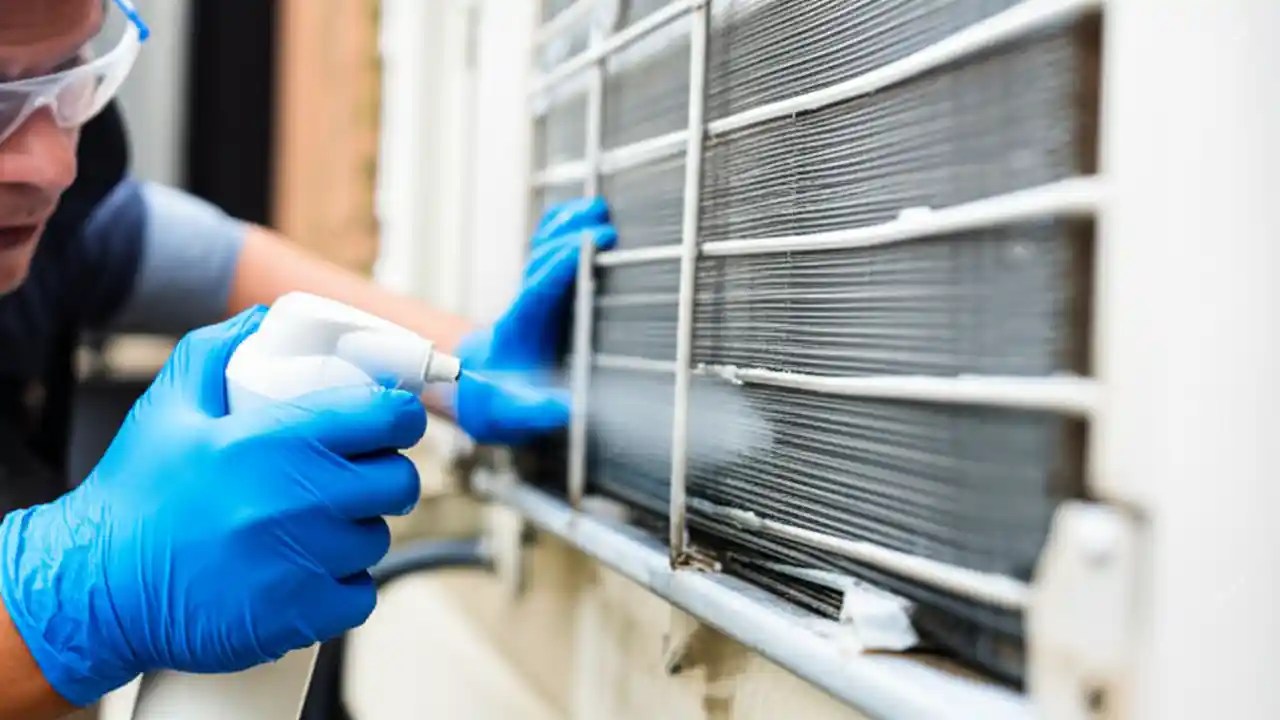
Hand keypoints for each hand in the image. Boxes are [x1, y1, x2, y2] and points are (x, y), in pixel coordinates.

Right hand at [0, 308, 425, 705]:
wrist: (96, 588)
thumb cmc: (135, 496)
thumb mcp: (168, 406)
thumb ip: (218, 350)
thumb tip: (266, 319)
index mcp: (277, 440)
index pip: (388, 418)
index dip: (401, 416)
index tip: (393, 422)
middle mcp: (302, 499)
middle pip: (399, 481)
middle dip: (387, 475)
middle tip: (359, 477)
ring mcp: (306, 561)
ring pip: (377, 539)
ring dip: (359, 531)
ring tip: (317, 527)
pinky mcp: (302, 615)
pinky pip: (360, 596)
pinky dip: (345, 588)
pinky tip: (312, 574)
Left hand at [455, 197, 616, 442]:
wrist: (481, 395)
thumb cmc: (499, 404)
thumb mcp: (513, 416)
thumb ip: (536, 412)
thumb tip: (568, 409)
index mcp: (519, 330)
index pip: (538, 290)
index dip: (562, 266)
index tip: (588, 247)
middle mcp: (525, 304)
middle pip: (542, 262)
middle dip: (569, 240)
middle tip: (604, 228)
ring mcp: (534, 294)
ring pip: (544, 249)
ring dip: (566, 226)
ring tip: (596, 207)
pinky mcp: (545, 294)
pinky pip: (551, 252)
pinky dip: (565, 229)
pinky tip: (587, 211)